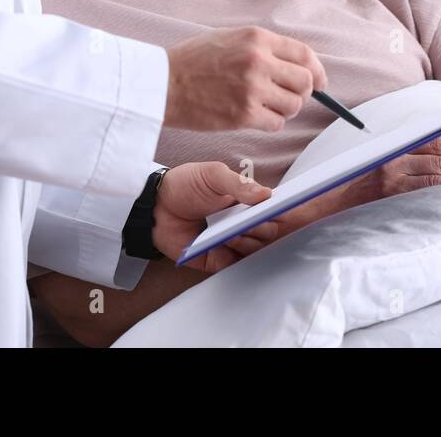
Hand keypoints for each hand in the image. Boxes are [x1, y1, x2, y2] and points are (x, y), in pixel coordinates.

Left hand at [152, 162, 279, 273]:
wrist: (155, 206)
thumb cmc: (185, 185)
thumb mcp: (212, 175)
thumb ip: (239, 184)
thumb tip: (267, 195)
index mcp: (246, 202)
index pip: (272, 209)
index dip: (281, 210)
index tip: (285, 208)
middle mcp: (242, 223)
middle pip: (268, 231)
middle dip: (263, 227)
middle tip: (251, 221)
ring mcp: (232, 243)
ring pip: (255, 249)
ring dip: (248, 241)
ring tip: (232, 232)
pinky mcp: (218, 260)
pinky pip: (236, 265)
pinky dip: (236, 256)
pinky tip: (227, 244)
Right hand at [164, 26, 326, 130]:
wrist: (163, 83)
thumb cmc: (193, 60)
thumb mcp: (230, 37)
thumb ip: (262, 47)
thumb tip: (296, 64)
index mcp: (257, 38)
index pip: (304, 55)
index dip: (317, 71)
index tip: (319, 82)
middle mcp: (259, 61)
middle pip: (305, 82)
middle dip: (303, 92)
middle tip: (289, 96)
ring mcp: (252, 89)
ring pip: (294, 105)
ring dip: (286, 109)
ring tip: (268, 106)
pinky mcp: (243, 115)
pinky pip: (276, 123)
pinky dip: (272, 122)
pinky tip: (256, 117)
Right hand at [276, 138, 440, 237]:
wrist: (324, 208)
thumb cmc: (353, 188)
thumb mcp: (379, 166)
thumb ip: (405, 161)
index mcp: (392, 149)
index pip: (434, 144)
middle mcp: (391, 162)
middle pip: (440, 161)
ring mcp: (390, 183)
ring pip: (436, 179)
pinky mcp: (388, 201)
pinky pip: (424, 199)